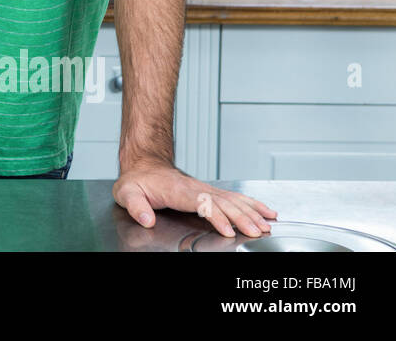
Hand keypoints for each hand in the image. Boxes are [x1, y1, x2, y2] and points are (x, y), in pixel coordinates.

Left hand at [113, 157, 277, 237]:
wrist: (144, 164)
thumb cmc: (137, 180)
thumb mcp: (127, 193)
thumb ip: (136, 206)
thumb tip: (146, 219)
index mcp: (178, 191)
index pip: (202, 203)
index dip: (217, 217)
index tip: (228, 230)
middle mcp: (196, 189)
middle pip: (224, 202)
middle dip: (242, 217)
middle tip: (257, 232)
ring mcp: (205, 189)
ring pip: (233, 199)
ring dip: (251, 211)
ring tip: (267, 224)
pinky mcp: (210, 192)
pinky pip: (235, 197)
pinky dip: (252, 203)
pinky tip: (266, 211)